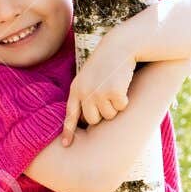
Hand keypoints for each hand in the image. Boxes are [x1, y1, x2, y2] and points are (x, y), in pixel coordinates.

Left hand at [62, 31, 136, 146]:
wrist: (119, 46)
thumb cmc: (107, 62)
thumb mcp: (90, 76)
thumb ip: (85, 94)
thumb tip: (89, 119)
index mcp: (76, 88)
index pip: (70, 114)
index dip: (68, 130)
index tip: (65, 145)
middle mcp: (84, 92)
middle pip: (93, 120)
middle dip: (102, 113)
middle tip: (108, 96)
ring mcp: (98, 93)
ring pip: (109, 116)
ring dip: (115, 106)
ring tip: (114, 87)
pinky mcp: (113, 92)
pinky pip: (121, 107)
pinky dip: (125, 100)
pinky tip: (123, 85)